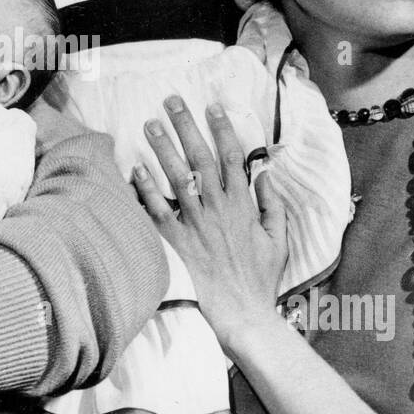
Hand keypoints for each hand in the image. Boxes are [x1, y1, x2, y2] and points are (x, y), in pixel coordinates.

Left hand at [132, 96, 287, 354]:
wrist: (242, 313)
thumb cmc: (261, 278)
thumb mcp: (279, 238)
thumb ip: (272, 204)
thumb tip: (267, 173)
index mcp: (243, 204)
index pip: (232, 157)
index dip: (223, 129)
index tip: (213, 106)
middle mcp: (217, 208)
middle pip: (200, 157)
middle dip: (186, 126)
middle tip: (172, 100)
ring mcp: (194, 224)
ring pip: (177, 177)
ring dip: (163, 148)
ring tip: (149, 123)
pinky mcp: (175, 242)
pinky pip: (156, 211)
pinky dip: (145, 189)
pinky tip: (135, 168)